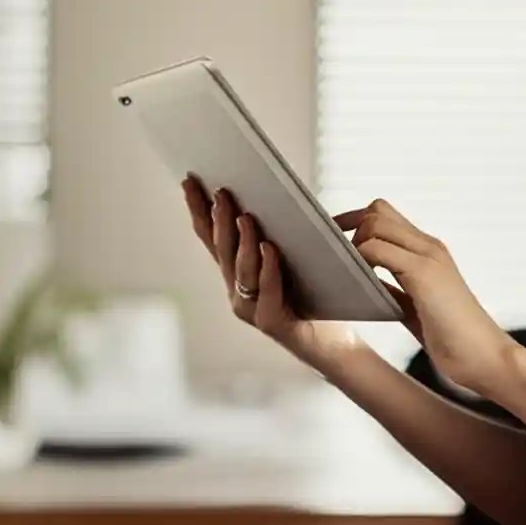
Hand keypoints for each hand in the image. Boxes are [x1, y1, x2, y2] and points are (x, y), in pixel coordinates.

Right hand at [180, 174, 371, 368]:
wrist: (334, 344)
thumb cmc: (317, 298)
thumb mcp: (296, 260)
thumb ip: (282, 235)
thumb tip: (279, 194)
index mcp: (239, 274)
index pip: (213, 237)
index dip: (199, 210)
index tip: (190, 180)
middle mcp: (238, 291)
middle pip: (222, 250)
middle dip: (218, 218)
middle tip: (219, 190)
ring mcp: (251, 309)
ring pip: (242, 269)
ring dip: (242, 240)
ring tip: (244, 214)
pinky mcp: (272, 323)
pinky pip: (268, 291)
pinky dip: (268, 268)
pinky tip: (269, 247)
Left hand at [335, 198, 518, 394]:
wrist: (486, 357)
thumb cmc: (455, 338)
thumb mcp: (419, 308)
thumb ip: (397, 290)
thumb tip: (367, 284)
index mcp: (429, 252)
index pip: (386, 215)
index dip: (355, 222)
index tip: (332, 242)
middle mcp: (430, 246)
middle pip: (378, 209)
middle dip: (346, 225)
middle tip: (325, 254)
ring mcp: (429, 257)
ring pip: (376, 222)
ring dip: (350, 243)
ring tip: (339, 272)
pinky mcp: (424, 274)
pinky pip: (378, 249)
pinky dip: (359, 260)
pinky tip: (353, 284)